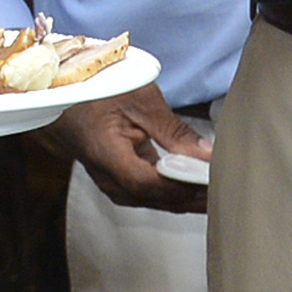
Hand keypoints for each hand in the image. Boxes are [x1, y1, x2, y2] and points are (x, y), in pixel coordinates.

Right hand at [38, 83, 210, 213]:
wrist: (61, 96)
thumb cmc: (95, 90)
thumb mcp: (139, 100)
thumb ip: (173, 130)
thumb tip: (206, 155)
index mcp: (106, 154)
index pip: (150, 183)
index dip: (184, 186)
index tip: (214, 183)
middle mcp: (107, 177)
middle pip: (157, 199)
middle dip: (195, 197)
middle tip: (230, 190)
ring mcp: (112, 183)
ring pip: (156, 201)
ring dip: (188, 197)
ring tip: (219, 190)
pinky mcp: (120, 181)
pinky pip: (151, 194)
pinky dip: (175, 191)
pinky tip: (196, 186)